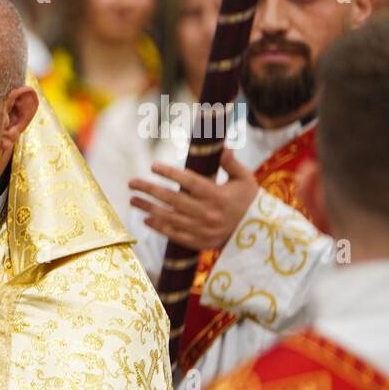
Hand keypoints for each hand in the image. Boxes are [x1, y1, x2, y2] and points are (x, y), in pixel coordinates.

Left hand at [128, 148, 258, 251]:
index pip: (189, 181)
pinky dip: (159, 227)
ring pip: (169, 218)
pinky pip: (174, 235)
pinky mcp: (199, 242)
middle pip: (172, 199)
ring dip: (148, 208)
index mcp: (218, 196)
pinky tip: (146, 219)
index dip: (170, 173)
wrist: (257, 232)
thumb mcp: (245, 180)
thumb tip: (224, 147)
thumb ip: (232, 164)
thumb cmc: (248, 201)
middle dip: (149, 190)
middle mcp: (208, 213)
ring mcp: (202, 229)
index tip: (153, 166)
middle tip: (132, 182)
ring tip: (133, 199)